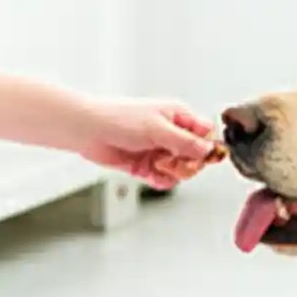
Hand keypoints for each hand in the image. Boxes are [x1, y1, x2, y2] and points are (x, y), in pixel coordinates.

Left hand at [77, 99, 223, 188]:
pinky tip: (153, 175)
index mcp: (177, 115)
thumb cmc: (119, 118)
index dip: (206, 146)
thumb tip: (208, 149)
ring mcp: (158, 150)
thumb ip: (185, 141)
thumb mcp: (158, 128)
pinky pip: (163, 178)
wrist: (89, 130)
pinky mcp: (146, 165)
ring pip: (180, 169)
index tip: (201, 157)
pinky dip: (161, 180)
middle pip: (195, 155)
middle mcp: (170, 133)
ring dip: (173, 173)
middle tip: (176, 162)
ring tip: (159, 167)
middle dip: (188, 162)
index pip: (205, 132)